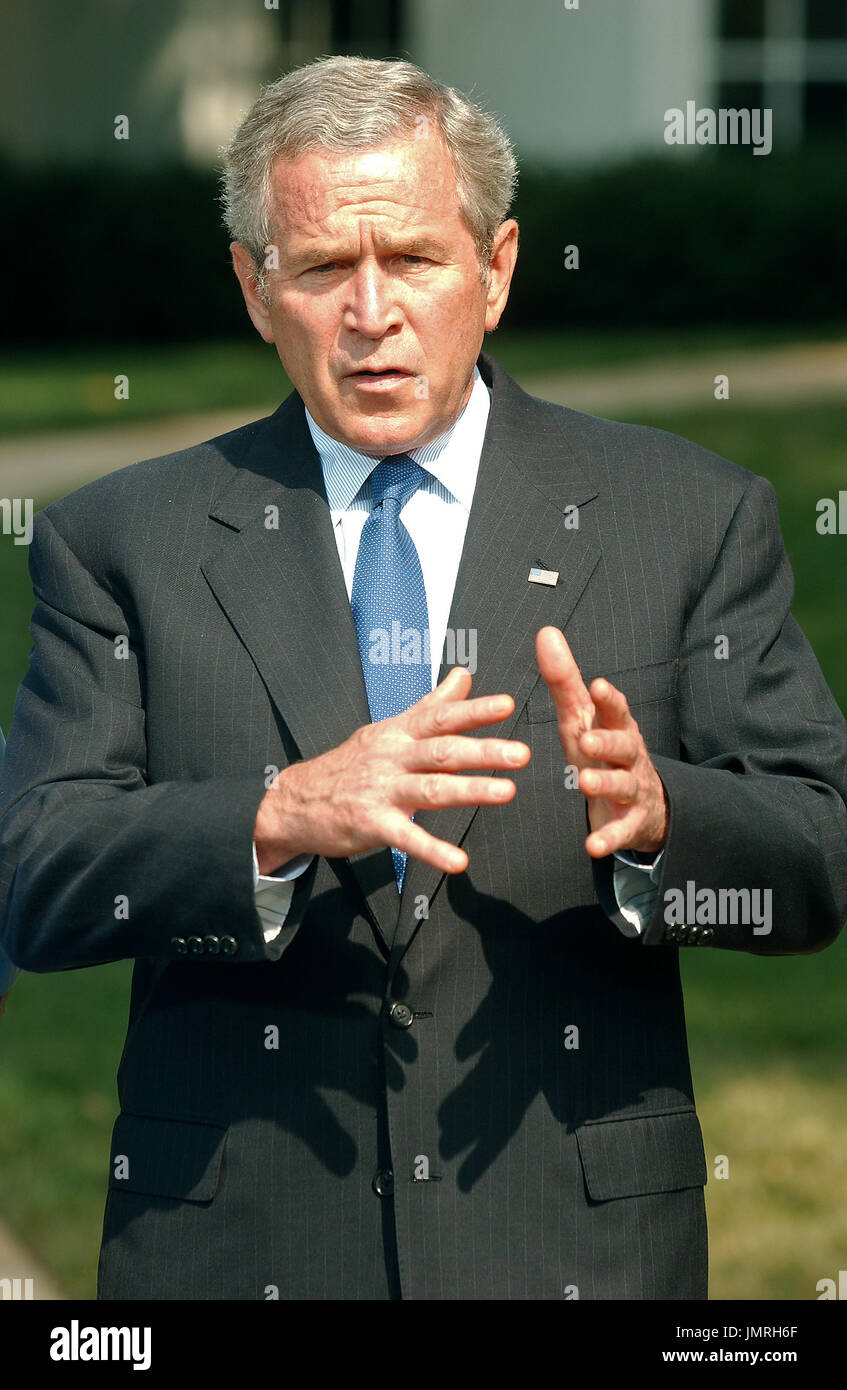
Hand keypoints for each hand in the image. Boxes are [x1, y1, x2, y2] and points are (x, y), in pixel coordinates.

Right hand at [254, 667, 530, 874]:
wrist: (296, 800)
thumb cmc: (351, 764)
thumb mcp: (389, 727)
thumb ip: (431, 705)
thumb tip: (463, 675)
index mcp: (398, 733)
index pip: (439, 716)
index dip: (472, 710)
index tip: (506, 705)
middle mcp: (392, 757)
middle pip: (442, 751)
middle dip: (483, 751)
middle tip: (520, 753)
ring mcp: (380, 791)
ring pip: (431, 790)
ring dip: (470, 790)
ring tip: (506, 792)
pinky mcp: (370, 824)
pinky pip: (406, 838)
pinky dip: (433, 850)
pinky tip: (458, 861)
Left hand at [536, 626, 668, 858]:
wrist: (643, 803)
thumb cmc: (604, 751)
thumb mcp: (583, 717)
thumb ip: (565, 680)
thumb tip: (546, 632)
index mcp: (615, 728)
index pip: (615, 710)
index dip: (609, 700)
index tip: (599, 686)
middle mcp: (629, 756)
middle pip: (624, 746)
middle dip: (607, 742)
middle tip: (587, 741)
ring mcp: (633, 789)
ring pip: (622, 786)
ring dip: (603, 785)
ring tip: (583, 783)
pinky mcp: (631, 822)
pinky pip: (621, 831)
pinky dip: (608, 838)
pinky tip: (592, 846)